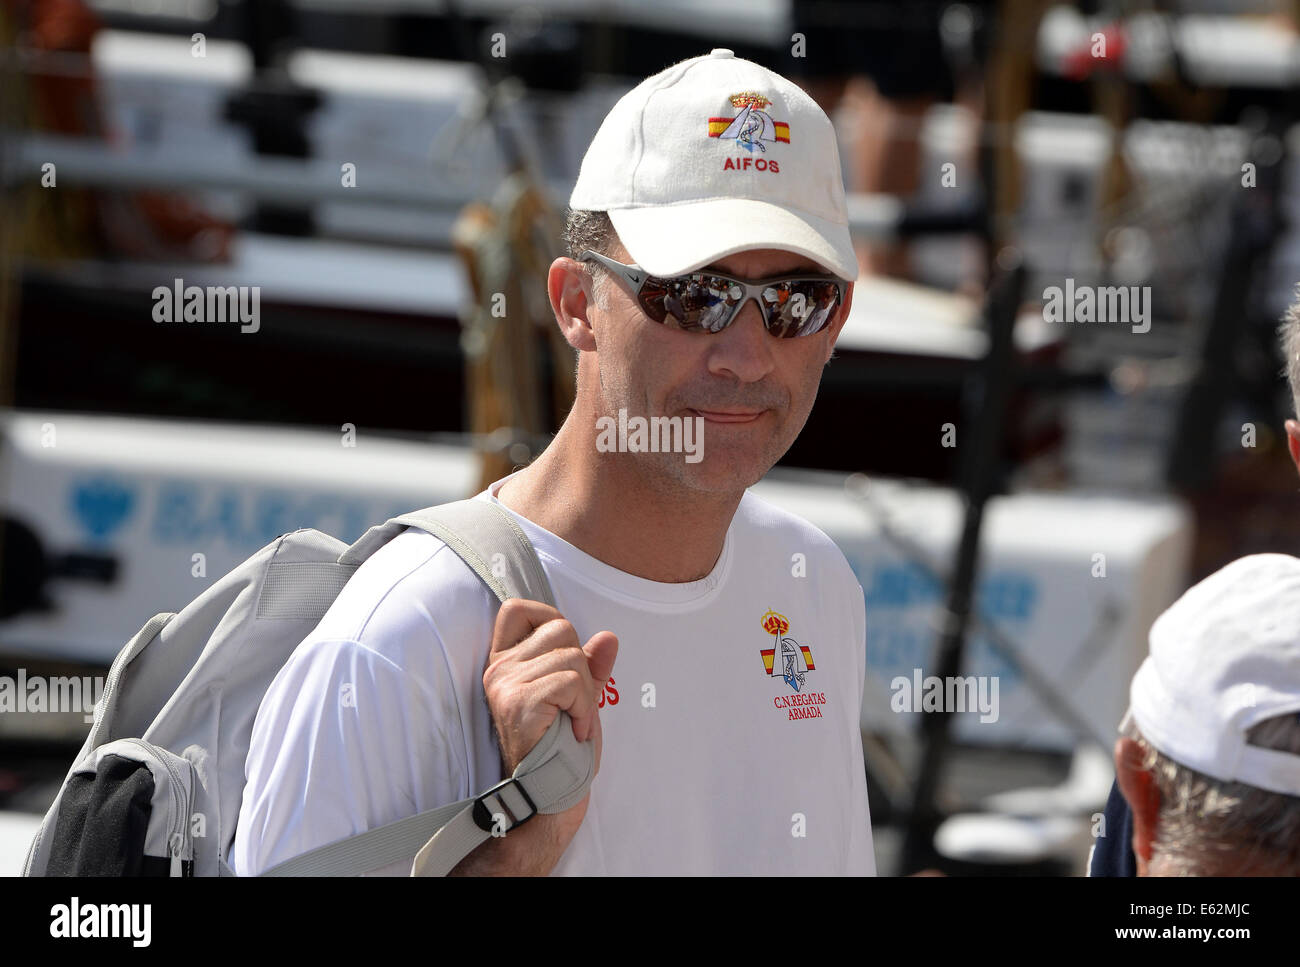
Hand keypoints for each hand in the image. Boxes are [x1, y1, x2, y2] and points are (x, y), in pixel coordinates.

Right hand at [449, 599, 617, 874]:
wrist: (548, 795)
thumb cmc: (560, 749)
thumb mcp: (578, 699)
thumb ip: (590, 666)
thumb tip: (608, 637)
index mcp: (505, 663)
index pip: (516, 609)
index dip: (547, 617)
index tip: (567, 653)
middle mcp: (498, 669)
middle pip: (560, 628)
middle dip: (582, 664)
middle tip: (576, 704)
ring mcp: (506, 684)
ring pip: (571, 655)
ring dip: (586, 691)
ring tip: (574, 721)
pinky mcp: (519, 701)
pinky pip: (571, 681)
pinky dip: (584, 705)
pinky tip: (574, 729)